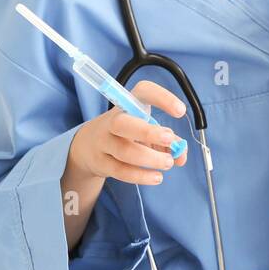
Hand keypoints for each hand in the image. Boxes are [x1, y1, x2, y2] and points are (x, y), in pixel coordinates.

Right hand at [67, 80, 188, 184]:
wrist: (88, 146)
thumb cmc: (126, 134)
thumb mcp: (146, 129)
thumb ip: (168, 141)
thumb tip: (181, 156)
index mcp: (128, 104)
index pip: (143, 92)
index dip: (162, 98)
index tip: (181, 111)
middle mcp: (112, 121)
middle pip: (123, 123)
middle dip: (148, 132)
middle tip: (170, 139)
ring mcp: (103, 142)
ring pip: (124, 150)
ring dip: (150, 158)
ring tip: (168, 162)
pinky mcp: (101, 162)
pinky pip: (120, 170)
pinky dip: (141, 176)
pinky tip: (156, 177)